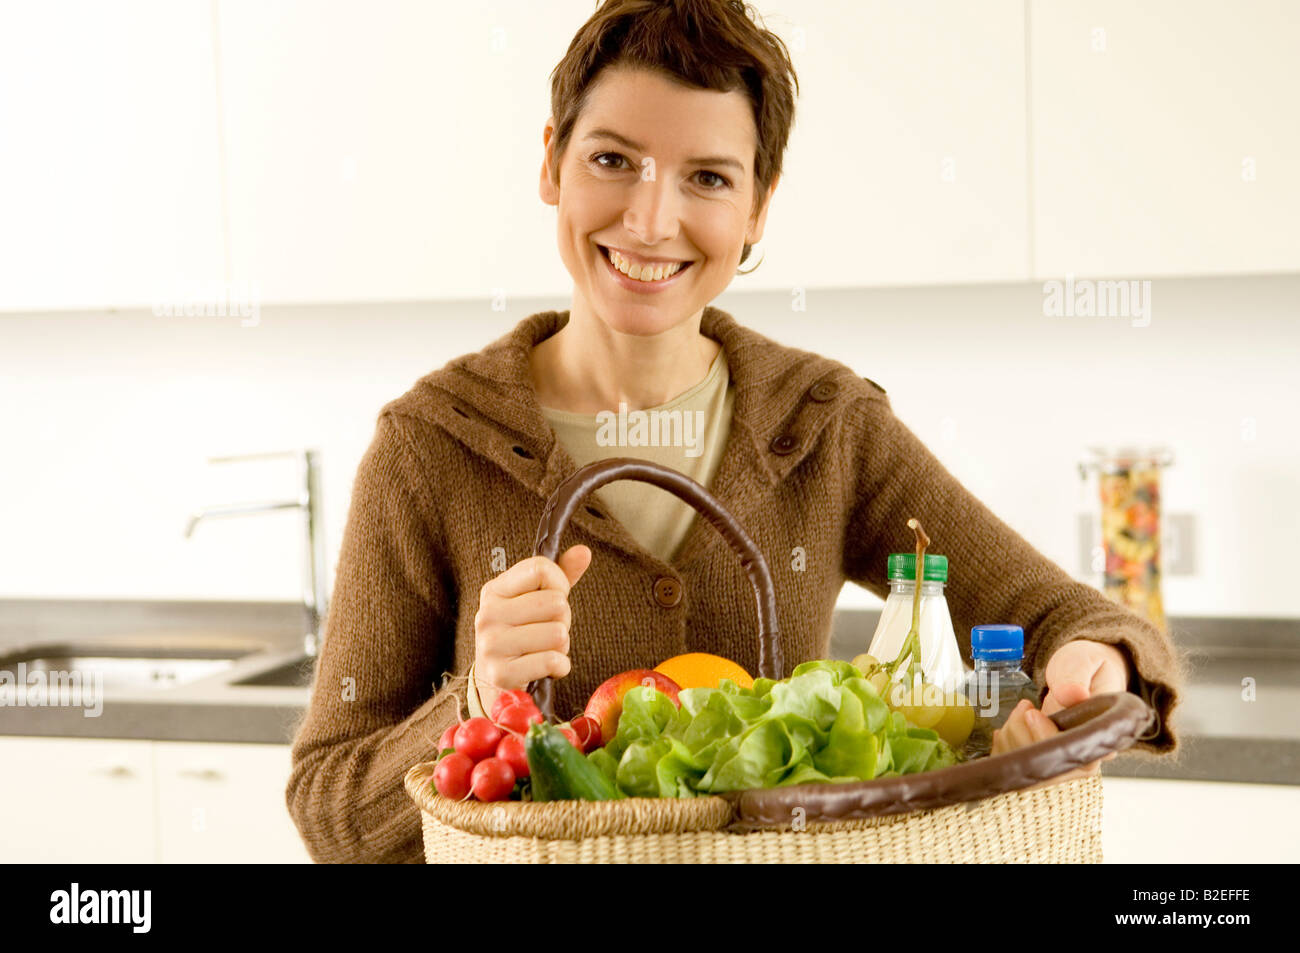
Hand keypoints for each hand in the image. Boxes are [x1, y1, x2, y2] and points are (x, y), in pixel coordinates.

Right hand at [473, 545, 591, 714]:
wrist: (495, 685)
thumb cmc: (522, 636)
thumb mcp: (535, 602)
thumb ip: (559, 576)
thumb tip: (584, 551)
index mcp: (494, 591)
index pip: (541, 568)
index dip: (560, 584)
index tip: (554, 599)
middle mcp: (488, 615)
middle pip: (556, 603)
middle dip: (563, 620)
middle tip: (546, 633)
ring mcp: (492, 645)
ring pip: (559, 633)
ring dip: (562, 647)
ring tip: (543, 651)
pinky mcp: (502, 674)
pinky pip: (554, 661)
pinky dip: (560, 667)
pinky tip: (544, 670)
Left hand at [991, 636, 1132, 782]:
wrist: (1080, 671)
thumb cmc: (1085, 666)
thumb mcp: (1083, 662)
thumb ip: (1075, 677)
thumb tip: (1071, 695)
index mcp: (1104, 734)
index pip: (1077, 755)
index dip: (1048, 739)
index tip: (1032, 715)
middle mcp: (1085, 754)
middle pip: (1048, 769)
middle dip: (1023, 739)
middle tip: (1023, 709)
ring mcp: (1064, 759)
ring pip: (1030, 769)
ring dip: (1013, 740)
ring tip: (1022, 710)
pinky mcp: (1045, 758)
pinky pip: (1019, 766)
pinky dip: (1005, 747)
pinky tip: (1007, 727)